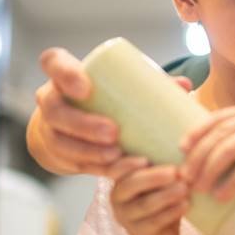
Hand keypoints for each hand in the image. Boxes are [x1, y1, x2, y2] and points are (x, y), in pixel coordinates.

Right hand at [27, 47, 190, 175]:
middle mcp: (49, 98)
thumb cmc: (101, 97)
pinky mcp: (55, 152)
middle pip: (55, 109)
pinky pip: (68, 161)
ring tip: (115, 155)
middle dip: (83, 123)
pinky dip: (90, 166)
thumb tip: (186, 86)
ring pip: (59, 140)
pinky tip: (109, 170)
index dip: (65, 75)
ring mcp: (48, 127)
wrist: (71, 123)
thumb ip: (147, 84)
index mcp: (63, 73)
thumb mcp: (115, 85)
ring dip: (87, 150)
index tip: (87, 88)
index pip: (53, 63)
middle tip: (113, 133)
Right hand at [108, 156, 189, 234]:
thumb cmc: (162, 201)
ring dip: (166, 195)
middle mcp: (118, 199)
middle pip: (130, 185)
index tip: (145, 159)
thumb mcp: (158, 182)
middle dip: (153, 177)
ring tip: (185, 188)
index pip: (116, 169)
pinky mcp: (140, 234)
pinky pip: (155, 221)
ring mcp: (127, 218)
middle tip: (175, 172)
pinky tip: (186, 205)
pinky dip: (172, 212)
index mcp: (120, 181)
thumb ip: (160, 166)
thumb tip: (182, 145)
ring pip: (144, 205)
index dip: (127, 164)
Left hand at [179, 104, 234, 199]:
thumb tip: (201, 158)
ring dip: (208, 171)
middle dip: (196, 158)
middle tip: (185, 178)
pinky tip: (221, 197)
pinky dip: (231, 184)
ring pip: (227, 150)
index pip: (213, 119)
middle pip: (216, 136)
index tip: (180, 151)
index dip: (194, 134)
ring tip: (199, 189)